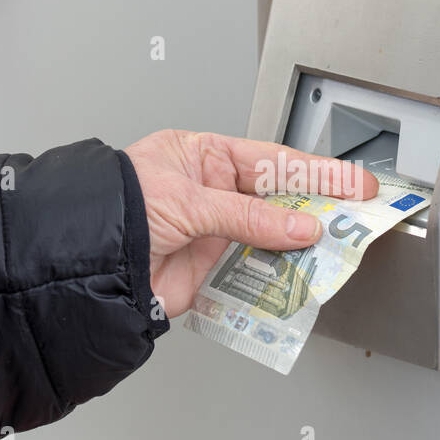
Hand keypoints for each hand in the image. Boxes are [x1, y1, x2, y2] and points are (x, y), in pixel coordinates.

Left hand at [123, 130, 377, 317]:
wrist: (83, 261)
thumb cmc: (118, 206)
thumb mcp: (189, 201)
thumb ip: (248, 218)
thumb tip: (300, 230)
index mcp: (205, 158)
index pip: (274, 163)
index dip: (318, 173)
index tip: (355, 184)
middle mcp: (212, 194)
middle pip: (279, 203)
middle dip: (317, 213)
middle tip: (357, 220)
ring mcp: (214, 235)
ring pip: (272, 242)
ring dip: (301, 250)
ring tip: (336, 254)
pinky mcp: (211, 273)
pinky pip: (256, 276)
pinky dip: (279, 281)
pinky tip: (300, 280)